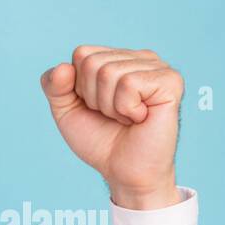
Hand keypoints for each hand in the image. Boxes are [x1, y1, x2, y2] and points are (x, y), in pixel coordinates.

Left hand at [40, 46, 182, 209]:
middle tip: (113, 115)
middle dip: (93, 97)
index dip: (78, 87)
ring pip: (109, 72)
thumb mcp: (66, 111)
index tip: (95, 107)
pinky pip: (129, 84)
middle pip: (92, 62)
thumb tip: (62, 67)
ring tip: (126, 117)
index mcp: (118, 59)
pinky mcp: (170, 81)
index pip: (81, 53)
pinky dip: (125, 108)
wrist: (123, 170)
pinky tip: (140, 118)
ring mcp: (158, 67)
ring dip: (109, 106)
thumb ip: (54, 86)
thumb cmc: (100, 140)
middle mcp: (140, 58)